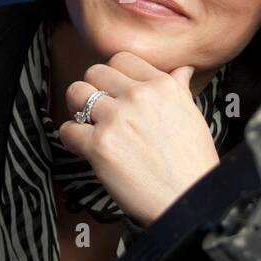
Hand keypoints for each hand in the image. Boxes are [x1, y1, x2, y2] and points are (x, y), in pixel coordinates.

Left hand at [58, 52, 220, 226]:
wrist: (189, 200)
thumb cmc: (192, 163)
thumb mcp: (192, 115)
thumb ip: (178, 89)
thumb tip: (182, 69)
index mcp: (162, 86)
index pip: (121, 59)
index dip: (114, 76)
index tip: (114, 92)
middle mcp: (138, 97)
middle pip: (95, 72)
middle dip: (93, 89)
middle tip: (99, 110)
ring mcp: (117, 120)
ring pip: (76, 93)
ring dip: (77, 109)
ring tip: (88, 125)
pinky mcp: (99, 146)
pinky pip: (67, 129)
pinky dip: (72, 139)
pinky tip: (85, 148)